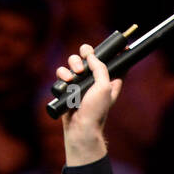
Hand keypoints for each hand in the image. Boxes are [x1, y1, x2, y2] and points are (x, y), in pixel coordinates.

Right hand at [56, 43, 123, 157]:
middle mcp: (95, 80)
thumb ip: (100, 68)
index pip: (111, 61)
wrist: (80, 128)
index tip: (110, 45)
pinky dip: (63, 74)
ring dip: (72, 64)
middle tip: (84, 58)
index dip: (109, 51)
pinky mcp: (68, 88)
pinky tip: (67, 82)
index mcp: (109, 80)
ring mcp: (81, 83)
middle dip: (84, 53)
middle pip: (88, 56)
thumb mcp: (104, 86)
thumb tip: (91, 55)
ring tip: (75, 75)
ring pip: (73, 63)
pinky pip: (63, 73)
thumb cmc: (95, 111)